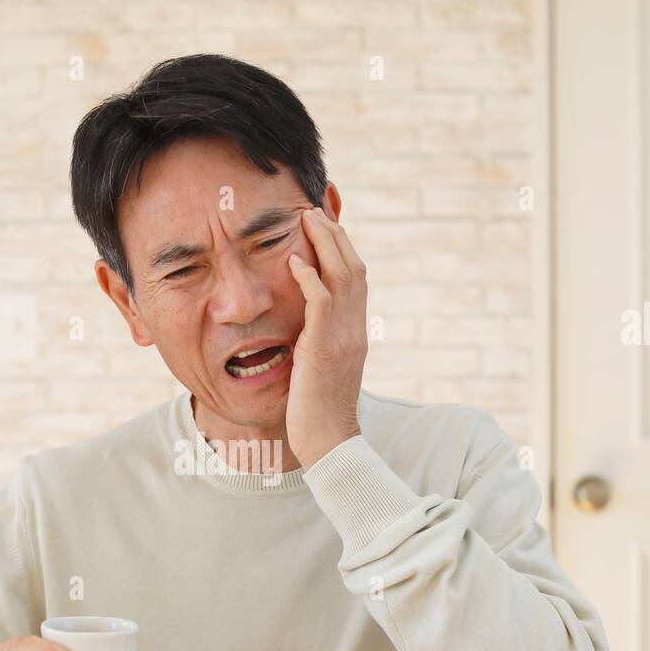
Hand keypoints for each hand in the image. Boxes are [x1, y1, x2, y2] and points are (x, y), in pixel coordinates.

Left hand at [285, 206, 367, 468]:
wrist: (328, 440)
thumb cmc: (318, 410)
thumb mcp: (321, 366)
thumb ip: (317, 341)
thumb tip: (303, 328)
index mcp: (355, 331)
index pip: (356, 278)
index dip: (342, 249)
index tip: (325, 226)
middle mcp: (355, 328)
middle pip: (353, 267)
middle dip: (335, 235)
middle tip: (315, 210)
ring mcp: (344, 336)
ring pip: (342, 275)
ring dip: (324, 243)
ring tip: (306, 218)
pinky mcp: (325, 346)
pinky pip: (321, 301)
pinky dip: (310, 276)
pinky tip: (294, 259)